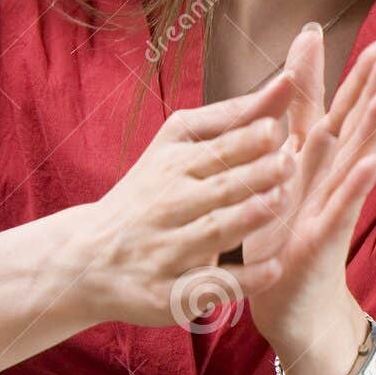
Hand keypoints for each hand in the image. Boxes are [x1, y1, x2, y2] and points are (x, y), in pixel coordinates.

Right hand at [77, 70, 298, 326]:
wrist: (86, 256)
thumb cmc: (149, 192)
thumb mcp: (179, 145)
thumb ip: (234, 117)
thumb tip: (287, 81)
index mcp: (174, 166)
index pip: (215, 150)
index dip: (246, 141)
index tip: (276, 128)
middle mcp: (168, 207)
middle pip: (217, 189)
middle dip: (253, 175)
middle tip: (289, 163)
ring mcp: (167, 252)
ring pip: (213, 233)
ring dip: (248, 218)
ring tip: (281, 203)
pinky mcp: (168, 293)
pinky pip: (208, 285)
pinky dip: (240, 279)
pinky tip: (274, 268)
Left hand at [242, 25, 375, 358]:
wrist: (289, 303)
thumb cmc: (283, 237)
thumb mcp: (278, 173)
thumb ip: (285, 124)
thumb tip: (283, 92)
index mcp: (313, 161)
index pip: (332, 109)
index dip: (345, 75)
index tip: (367, 37)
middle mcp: (330, 178)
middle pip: (355, 124)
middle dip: (373, 87)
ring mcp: (333, 205)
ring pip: (357, 157)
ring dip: (375, 125)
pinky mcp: (327, 235)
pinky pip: (347, 203)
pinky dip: (362, 180)